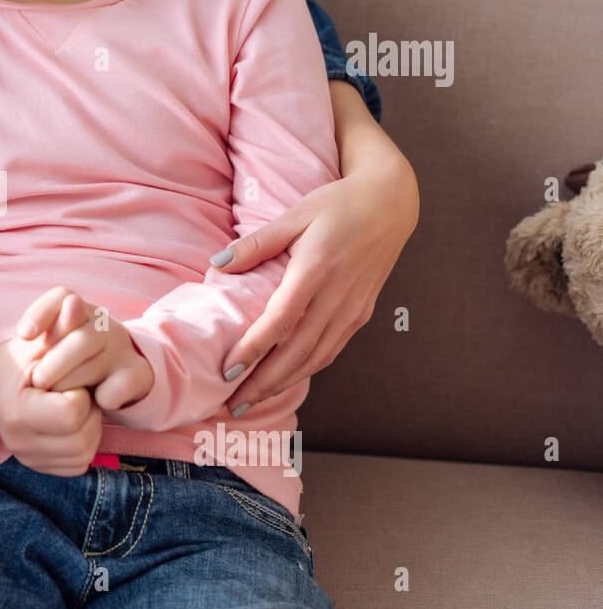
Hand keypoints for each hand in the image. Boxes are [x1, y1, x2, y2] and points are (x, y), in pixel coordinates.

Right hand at [0, 335, 102, 476]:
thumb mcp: (37, 340)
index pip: (72, 412)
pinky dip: (83, 443)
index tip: (68, 379)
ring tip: (73, 404)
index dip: (79, 391)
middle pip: (82, 438)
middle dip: (88, 411)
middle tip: (76, 392)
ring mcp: (28, 460)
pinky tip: (69, 423)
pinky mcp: (40, 468)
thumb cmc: (19, 360)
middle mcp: (19, 443)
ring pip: (85, 454)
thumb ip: (59, 324)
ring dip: (88, 427)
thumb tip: (77, 302)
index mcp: (16, 412)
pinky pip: (79, 465)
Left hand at [16, 286, 153, 413]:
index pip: (61, 297)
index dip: (40, 313)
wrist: (117, 377)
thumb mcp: (51, 347)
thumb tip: (25, 333)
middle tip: (37, 381)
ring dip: (72, 382)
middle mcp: (103, 325)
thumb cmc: (69, 362)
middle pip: (81, 337)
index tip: (23, 335)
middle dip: (55, 363)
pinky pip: (121, 385)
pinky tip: (94, 401)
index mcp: (78, 311)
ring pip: (97, 362)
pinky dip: (105, 396)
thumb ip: (40, 337)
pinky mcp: (139, 373)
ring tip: (56, 393)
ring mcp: (122, 347)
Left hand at [214, 155, 419, 416]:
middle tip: (233, 404)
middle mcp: (338, 297)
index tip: (227, 371)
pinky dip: (307, 370)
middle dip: (264, 383)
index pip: (280, 321)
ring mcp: (353, 309)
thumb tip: (217, 264)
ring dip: (284, 383)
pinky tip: (285, 379)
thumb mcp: (294, 215)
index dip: (253, 350)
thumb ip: (256, 243)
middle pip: (298, 352)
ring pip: (317, 358)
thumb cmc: (337, 205)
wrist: (390, 204)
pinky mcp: (361, 314)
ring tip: (253, 400)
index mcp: (317, 270)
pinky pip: (331, 350)